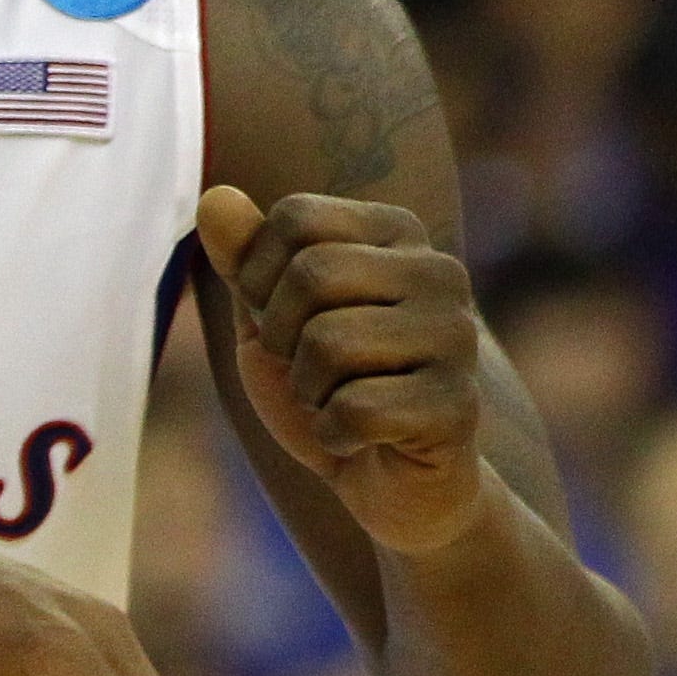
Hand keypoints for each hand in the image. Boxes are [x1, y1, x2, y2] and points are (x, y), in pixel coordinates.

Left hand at [196, 183, 492, 554]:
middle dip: (281, 335)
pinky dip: (334, 433)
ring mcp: (457, 339)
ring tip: (340, 399)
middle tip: (311, 368)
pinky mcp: (460, 407)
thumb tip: (216, 197)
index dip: (258, 275)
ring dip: (308, 388)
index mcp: (397, 233)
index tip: (281, 315)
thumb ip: (242, 257)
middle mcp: (440, 273)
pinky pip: (355, 409)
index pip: (295, 216)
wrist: (383, 478)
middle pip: (311, 274)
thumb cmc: (322, 381)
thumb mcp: (266, 313)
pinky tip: (364, 438)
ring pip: (328, 343)